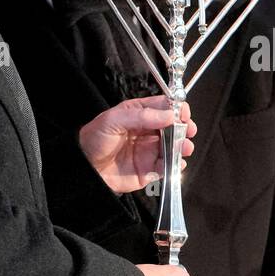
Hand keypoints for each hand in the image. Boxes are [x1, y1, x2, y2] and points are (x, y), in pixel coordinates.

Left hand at [78, 96, 196, 193]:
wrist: (85, 169)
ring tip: (185, 147)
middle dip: (184, 127)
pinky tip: (177, 163)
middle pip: (173, 126)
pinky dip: (176, 165)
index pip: (163, 106)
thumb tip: (168, 114)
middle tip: (188, 130)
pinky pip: (168, 166)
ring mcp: (149, 150)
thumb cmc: (94, 140)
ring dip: (183, 146)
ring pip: (174, 146)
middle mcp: (147, 131)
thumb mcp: (114, 120)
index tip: (183, 112)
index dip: (176, 108)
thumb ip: (142, 116)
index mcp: (138, 114)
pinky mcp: (150, 169)